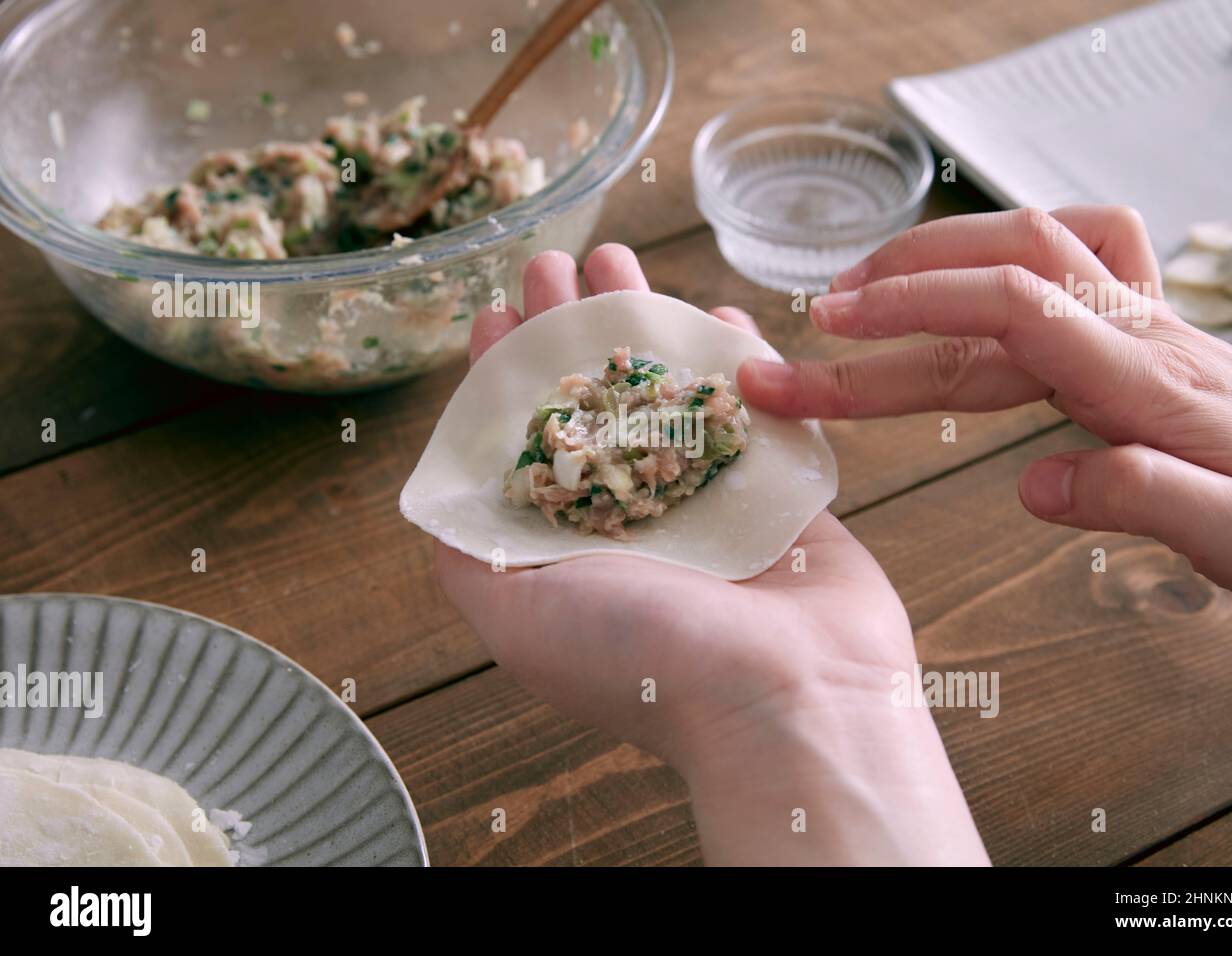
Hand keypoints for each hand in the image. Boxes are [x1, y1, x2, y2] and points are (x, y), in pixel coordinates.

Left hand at [434, 243, 988, 864]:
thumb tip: (441, 494)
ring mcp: (709, 500)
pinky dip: (736, 357)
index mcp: (569, 546)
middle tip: (554, 260)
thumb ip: (466, 552)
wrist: (789, 697)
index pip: (525, 442)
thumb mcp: (515, 614)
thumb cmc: (641, 655)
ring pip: (668, 390)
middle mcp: (634, 520)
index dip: (505, 374)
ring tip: (621, 254)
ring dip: (643, 320)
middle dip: (567, 325)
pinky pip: (753, 406)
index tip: (495, 313)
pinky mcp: (777, 489)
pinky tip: (715, 310)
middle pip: (593, 399)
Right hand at [739, 206, 1231, 609]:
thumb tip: (1033, 484)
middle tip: (803, 339)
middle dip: (889, 300)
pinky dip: (1011, 254)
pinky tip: (978, 279)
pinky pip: (1076, 262)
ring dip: (932, 269)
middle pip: (998, 277)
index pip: (1014, 309)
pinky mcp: (1146, 337)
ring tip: (856, 299)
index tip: (831, 333)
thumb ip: (1148, 502)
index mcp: (1151, 384)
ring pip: (1025, 257)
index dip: (914, 309)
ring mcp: (1145, 327)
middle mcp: (1142, 336)